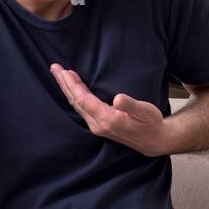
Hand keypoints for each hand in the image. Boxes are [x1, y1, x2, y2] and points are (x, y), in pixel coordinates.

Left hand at [51, 63, 171, 155]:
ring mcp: (97, 126)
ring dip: (68, 89)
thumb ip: (131, 105)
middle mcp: (98, 124)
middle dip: (64, 84)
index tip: (64, 71)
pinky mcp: (99, 125)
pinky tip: (74, 89)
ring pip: (77, 105)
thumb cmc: (151, 123)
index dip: (73, 85)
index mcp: (107, 119)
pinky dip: (76, 96)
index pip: (83, 100)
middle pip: (76, 102)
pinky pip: (82, 108)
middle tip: (55, 68)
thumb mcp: (145, 112)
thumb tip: (118, 98)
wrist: (153, 141)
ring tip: (61, 75)